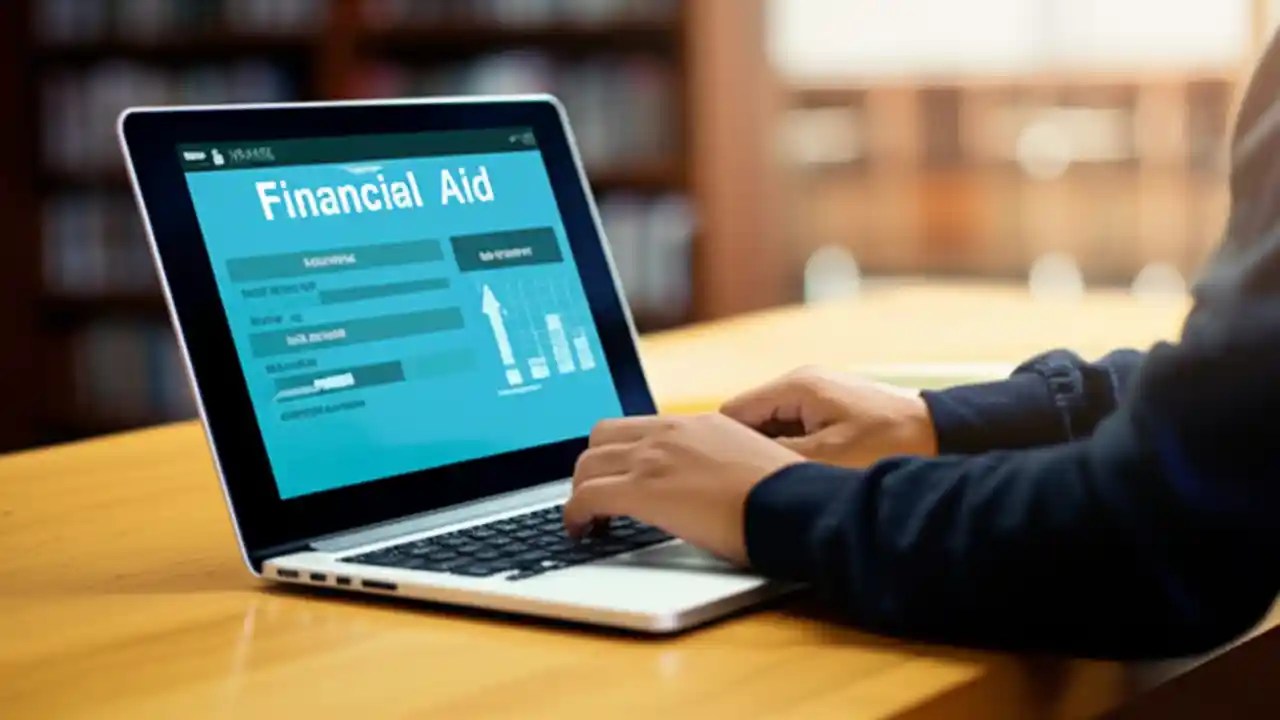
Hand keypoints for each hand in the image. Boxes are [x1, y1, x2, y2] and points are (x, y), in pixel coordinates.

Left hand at [564, 414, 803, 564]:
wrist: (793, 505)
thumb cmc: (784, 498)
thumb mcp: (749, 465)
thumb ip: (722, 467)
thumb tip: (715, 489)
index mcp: (698, 424)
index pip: (639, 426)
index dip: (618, 451)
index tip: (616, 473)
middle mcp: (670, 432)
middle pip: (601, 436)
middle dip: (592, 467)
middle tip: (595, 495)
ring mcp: (654, 457)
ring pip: (587, 465)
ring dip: (580, 490)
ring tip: (586, 518)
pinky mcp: (642, 489)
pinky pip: (586, 497)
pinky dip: (575, 515)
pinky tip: (581, 532)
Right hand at [720, 366, 936, 467]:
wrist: (948, 436)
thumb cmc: (891, 445)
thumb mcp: (824, 459)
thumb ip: (772, 457)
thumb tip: (731, 462)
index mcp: (797, 385)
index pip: (732, 413)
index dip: (723, 448)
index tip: (724, 480)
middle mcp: (805, 381)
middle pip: (751, 420)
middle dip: (749, 453)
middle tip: (758, 488)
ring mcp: (821, 393)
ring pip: (774, 427)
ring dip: (775, 454)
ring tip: (786, 484)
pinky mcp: (835, 408)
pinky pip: (798, 429)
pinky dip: (796, 452)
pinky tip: (808, 476)